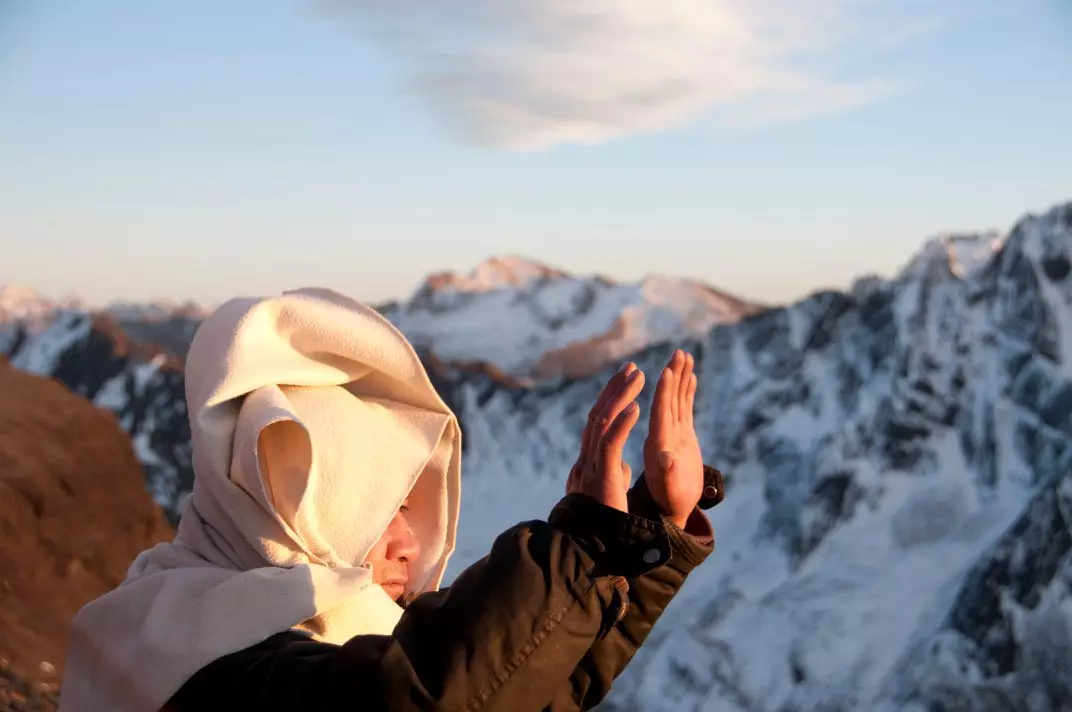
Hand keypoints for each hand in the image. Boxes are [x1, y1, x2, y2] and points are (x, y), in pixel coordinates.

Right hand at [567, 362, 645, 512]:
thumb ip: (614, 475)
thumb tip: (624, 465)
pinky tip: (636, 407)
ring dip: (620, 397)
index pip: (598, 425)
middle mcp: (586, 461)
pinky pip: (610, 445)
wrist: (593, 551)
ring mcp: (591, 467)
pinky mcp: (602, 477)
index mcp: (589, 464)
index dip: (611, 401)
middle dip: (615, 389)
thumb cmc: (604, 527)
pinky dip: (622, 424)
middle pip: (597, 415)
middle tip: (632, 368)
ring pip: (602, 423)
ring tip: (637, 376)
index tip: (626, 382)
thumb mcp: (610, 494)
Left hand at [643, 350, 703, 528]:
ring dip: (679, 378)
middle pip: (667, 400)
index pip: (659, 413)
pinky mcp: (680, 436)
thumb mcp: (669, 489)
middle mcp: (662, 435)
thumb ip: (666, 473)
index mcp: (656, 444)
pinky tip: (690, 376)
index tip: (664, 371)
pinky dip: (686, 392)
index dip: (663, 393)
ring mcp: (672, 433)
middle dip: (672, 377)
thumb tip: (665, 458)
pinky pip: (682, 409)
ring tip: (684, 355)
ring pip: (675, 400)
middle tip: (678, 353)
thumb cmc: (670, 502)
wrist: (670, 511)